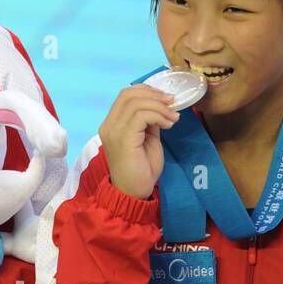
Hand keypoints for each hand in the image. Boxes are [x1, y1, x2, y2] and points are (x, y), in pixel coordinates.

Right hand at [98, 84, 178, 200]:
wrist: (133, 192)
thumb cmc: (141, 170)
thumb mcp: (148, 139)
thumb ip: (149, 122)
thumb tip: (161, 107)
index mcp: (112, 123)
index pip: (125, 95)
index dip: (147, 91)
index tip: (166, 99)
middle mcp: (109, 125)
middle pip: (128, 94)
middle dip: (155, 95)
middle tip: (172, 103)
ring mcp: (113, 131)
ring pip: (136, 102)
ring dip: (160, 107)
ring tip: (173, 119)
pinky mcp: (123, 138)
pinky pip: (141, 116)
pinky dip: (159, 116)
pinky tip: (168, 125)